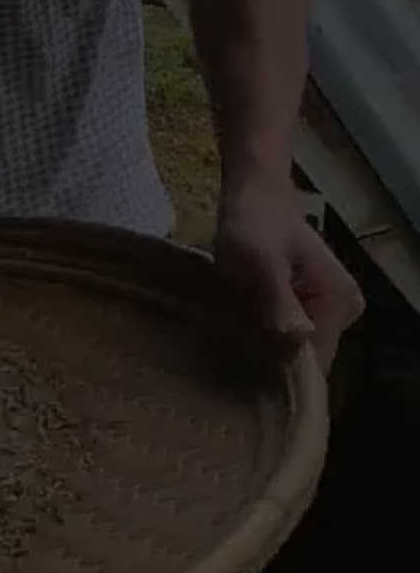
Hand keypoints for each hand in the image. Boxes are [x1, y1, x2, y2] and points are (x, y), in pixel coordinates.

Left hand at [215, 183, 363, 370]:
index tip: (244, 377)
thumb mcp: (262, 262)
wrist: (253, 196)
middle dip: (268, 361)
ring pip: (292, 349)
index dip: (281, 375)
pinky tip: (238, 331)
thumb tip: (297, 339)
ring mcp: (326, 310)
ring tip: (231, 340)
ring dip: (262, 348)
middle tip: (229, 354)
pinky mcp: (307, 306)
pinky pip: (286, 334)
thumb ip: (279, 300)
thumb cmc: (255, 224)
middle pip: (304, 359)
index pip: (314, 362)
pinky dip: (262, 335)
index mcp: (338, 303)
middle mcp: (342, 311)